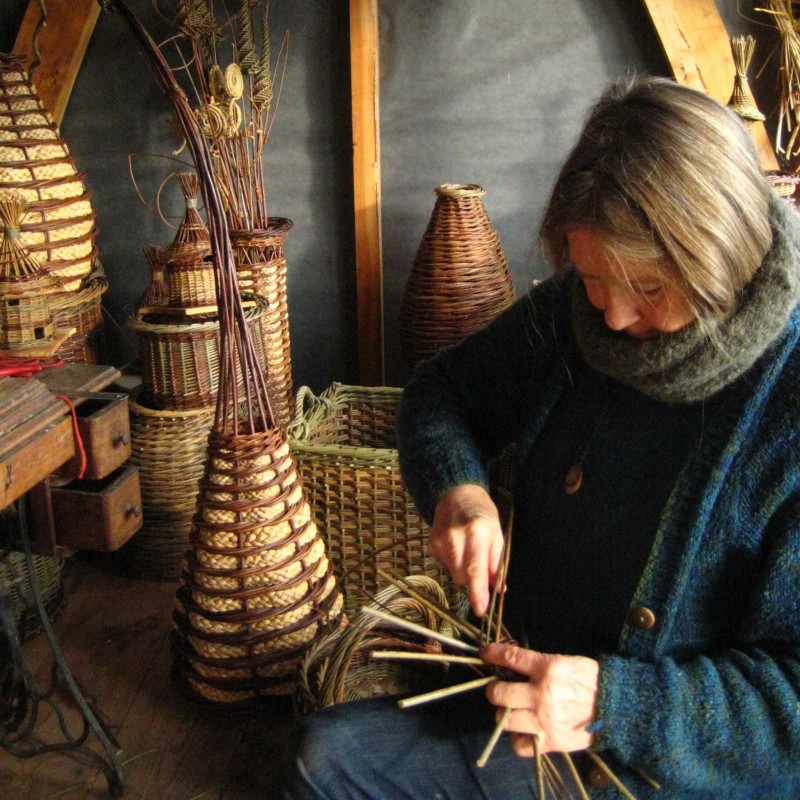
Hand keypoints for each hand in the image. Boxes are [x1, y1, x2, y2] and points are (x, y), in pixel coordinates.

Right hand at [428, 485, 504, 616]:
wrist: (456, 493)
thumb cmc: (481, 513)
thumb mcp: (497, 534)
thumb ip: (497, 563)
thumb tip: (498, 589)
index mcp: (476, 533)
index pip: (476, 569)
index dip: (478, 592)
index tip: (481, 609)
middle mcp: (455, 537)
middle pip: (463, 576)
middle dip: (473, 579)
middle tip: (481, 565)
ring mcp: (440, 541)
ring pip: (454, 573)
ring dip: (463, 569)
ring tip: (467, 550)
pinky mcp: (431, 544)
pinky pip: (445, 565)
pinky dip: (453, 562)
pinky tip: (456, 546)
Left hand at [482, 642, 598, 754]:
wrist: (618, 706)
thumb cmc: (593, 679)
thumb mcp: (567, 662)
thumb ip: (540, 665)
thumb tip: (514, 665)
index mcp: (548, 668)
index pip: (511, 658)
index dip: (493, 654)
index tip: (485, 653)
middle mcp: (543, 694)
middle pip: (499, 694)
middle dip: (494, 690)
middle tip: (499, 690)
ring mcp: (545, 720)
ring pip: (505, 720)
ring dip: (505, 714)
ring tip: (512, 711)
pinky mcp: (552, 741)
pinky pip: (520, 745)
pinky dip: (519, 738)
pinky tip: (526, 730)